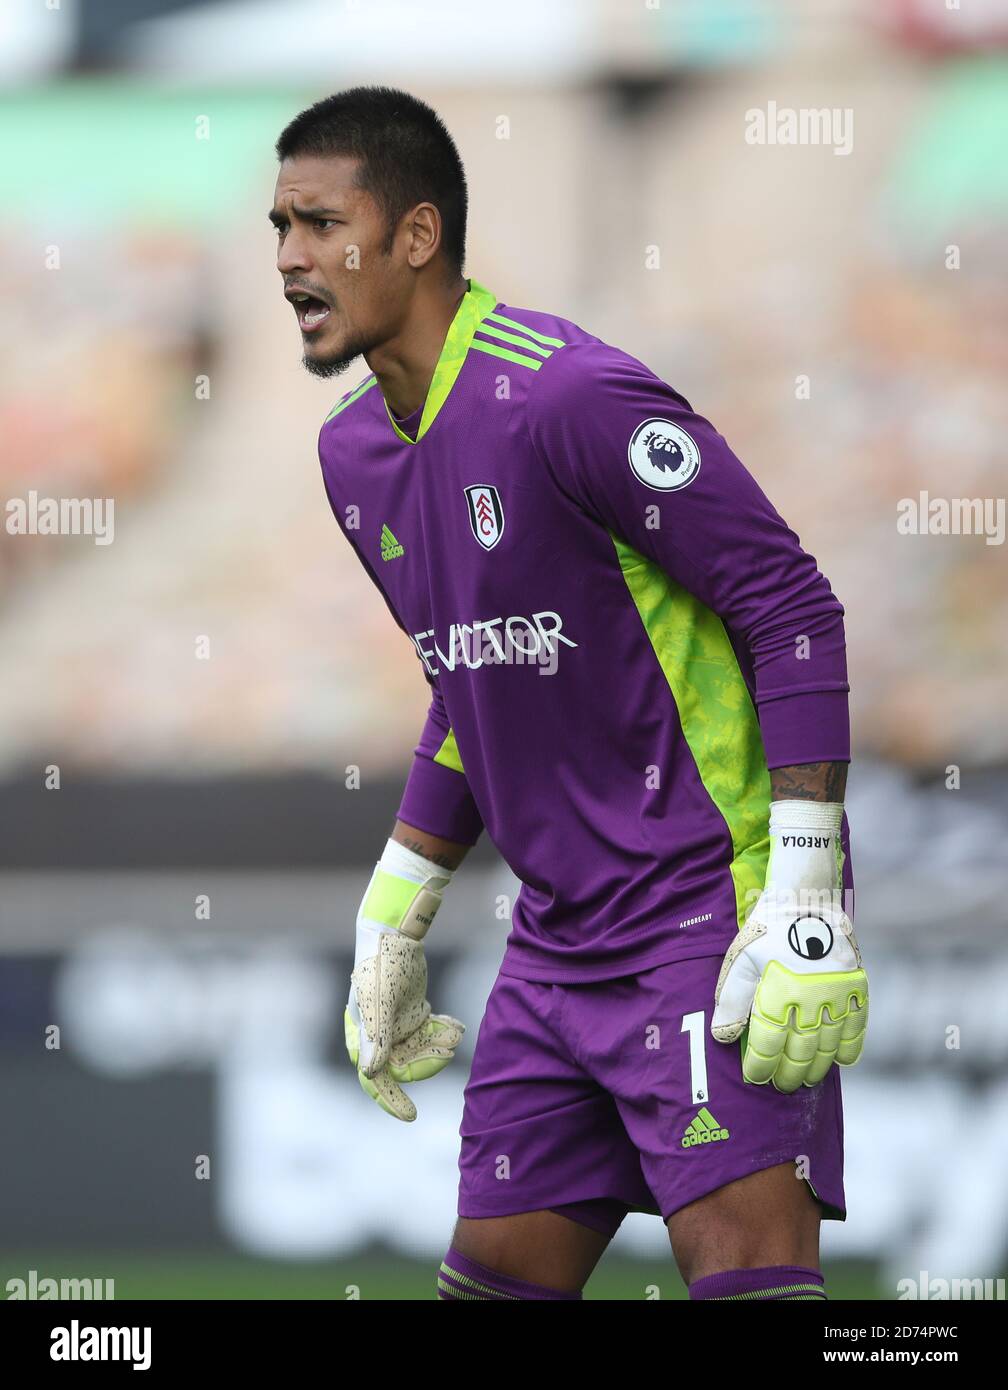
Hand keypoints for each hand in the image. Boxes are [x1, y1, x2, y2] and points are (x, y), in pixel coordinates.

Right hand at [345, 918, 464, 1121]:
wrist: (395, 935)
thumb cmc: (380, 965)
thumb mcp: (379, 1001)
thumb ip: (376, 1036)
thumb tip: (368, 1071)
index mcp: (363, 1038)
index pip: (374, 1080)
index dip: (391, 1100)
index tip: (411, 1116)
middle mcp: (378, 1038)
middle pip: (405, 1066)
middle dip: (428, 1061)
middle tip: (450, 1046)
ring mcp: (395, 1028)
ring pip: (420, 1051)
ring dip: (439, 1045)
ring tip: (455, 1030)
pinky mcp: (411, 1016)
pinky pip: (429, 1036)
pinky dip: (443, 1032)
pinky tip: (455, 1024)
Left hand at [711, 892, 867, 1092]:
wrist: (805, 899)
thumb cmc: (767, 930)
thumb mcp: (741, 960)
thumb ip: (730, 1000)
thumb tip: (722, 1037)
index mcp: (778, 992)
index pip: (767, 1044)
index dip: (760, 1066)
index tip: (755, 1078)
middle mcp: (810, 998)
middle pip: (799, 1051)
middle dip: (789, 1073)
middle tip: (782, 1086)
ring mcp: (837, 993)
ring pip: (828, 1044)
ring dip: (818, 1067)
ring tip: (807, 1080)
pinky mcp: (856, 986)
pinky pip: (857, 1026)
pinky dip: (851, 1047)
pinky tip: (842, 1061)